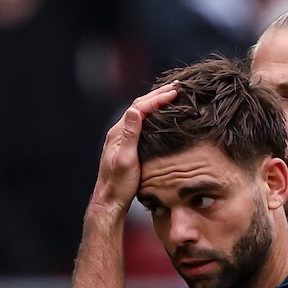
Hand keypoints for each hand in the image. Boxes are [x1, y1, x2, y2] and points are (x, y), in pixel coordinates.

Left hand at [89, 85, 177, 218]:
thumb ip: (130, 134)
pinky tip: (159, 116)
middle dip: (158, 95)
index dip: (157, 98)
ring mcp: (121, 138)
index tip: (175, 92)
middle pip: (139, 106)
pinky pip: (140, 123)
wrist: (110, 201)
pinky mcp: (126, 146)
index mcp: (118, 133)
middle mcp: (119, 132)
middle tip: (177, 87)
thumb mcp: (126, 160)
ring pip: (140, 113)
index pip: (140, 108)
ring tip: (170, 95)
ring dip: (155, 102)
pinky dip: (152, 114)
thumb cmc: (119, 184)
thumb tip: (136, 110)